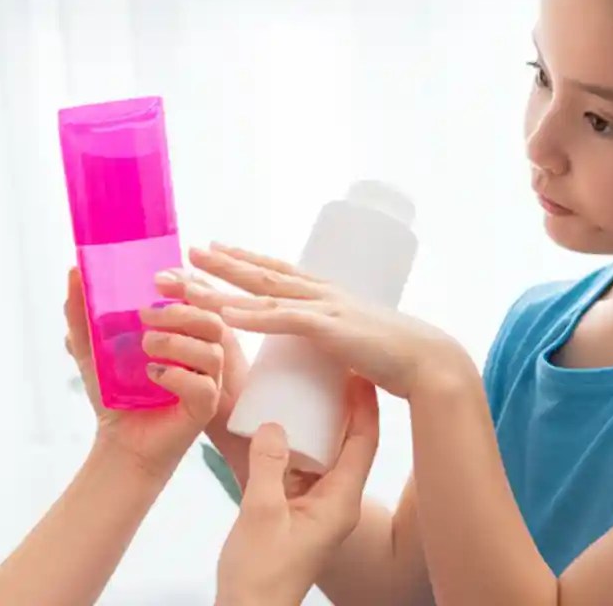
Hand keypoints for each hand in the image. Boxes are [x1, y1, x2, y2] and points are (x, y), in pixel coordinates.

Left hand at [64, 267, 233, 479]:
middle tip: (145, 315)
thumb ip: (82, 313)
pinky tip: (153, 376)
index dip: (186, 285)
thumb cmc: (114, 394)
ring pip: (212, 351)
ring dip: (177, 342)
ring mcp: (206, 381)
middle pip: (212, 321)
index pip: (198, 300)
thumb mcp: (91, 349)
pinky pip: (204, 385)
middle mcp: (200, 354)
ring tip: (145, 347)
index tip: (158, 280)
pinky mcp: (204, 407)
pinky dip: (178, 376)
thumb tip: (73, 272)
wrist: (118, 442)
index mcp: (183, 334)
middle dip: (180, 312)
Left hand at [187, 243, 470, 399]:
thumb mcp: (353, 339)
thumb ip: (331, 338)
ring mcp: (325, 307)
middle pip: (260, 272)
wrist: (429, 361)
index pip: (276, 270)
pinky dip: (252, 316)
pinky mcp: (331, 329)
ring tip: (189, 277)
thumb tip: (321, 342)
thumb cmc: (395, 355)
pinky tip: (225, 314)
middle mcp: (321, 292)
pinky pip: (283, 319)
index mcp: (325, 294)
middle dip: (220, 263)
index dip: (243, 259)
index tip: (213, 251)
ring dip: (222, 285)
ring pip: (262, 291)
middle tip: (183, 253)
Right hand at [216, 378, 380, 605]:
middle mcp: (333, 502)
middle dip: (340, 406)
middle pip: (346, 443)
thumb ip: (268, 464)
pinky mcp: (292, 511)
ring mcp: (313, 507)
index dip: (364, 404)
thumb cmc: (260, 575)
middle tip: (331, 366)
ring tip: (304, 385)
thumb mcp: (261, 513)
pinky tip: (274, 422)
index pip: (363, 443)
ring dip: (312, 422)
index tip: (359, 369)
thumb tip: (275, 424)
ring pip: (319, 453)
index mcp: (339, 502)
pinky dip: (288, 443)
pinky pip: (295, 467)